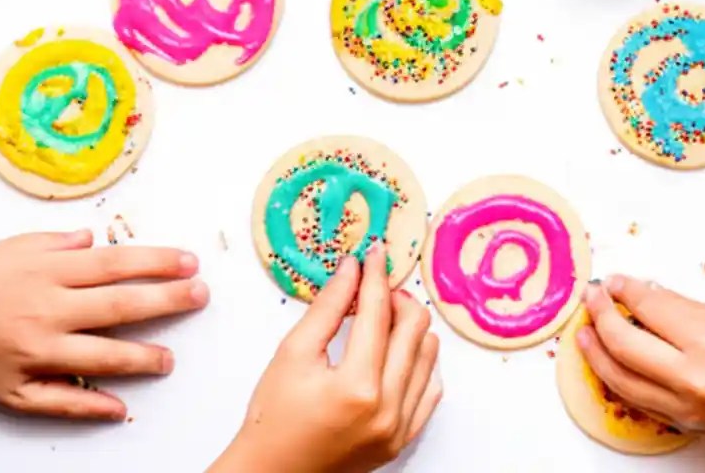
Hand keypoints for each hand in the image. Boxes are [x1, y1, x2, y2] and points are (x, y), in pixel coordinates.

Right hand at [0, 231, 207, 419]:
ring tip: (169, 360)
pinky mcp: (15, 389)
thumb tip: (98, 240)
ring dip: (141, 359)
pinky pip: (60, 403)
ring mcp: (33, 354)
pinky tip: (119, 408)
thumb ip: (61, 244)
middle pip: (119, 308)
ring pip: (99, 358)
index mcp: (47, 273)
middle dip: (167, 302)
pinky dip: (92, 407)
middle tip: (200, 298)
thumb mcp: (14, 246)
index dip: (158, 263)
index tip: (190, 263)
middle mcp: (45, 312)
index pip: (116, 265)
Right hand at [212, 246, 441, 472]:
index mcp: (357, 387)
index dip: (376, 277)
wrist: (274, 471)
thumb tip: (351, 269)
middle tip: (375, 288)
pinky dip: (419, 364)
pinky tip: (395, 353)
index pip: (378, 315)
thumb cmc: (274, 417)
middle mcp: (387, 409)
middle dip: (396, 299)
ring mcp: (400, 427)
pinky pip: (431, 389)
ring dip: (410, 329)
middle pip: (414, 330)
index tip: (375, 254)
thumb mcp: (292, 354)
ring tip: (382, 320)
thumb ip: (327, 308)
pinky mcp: (404, 439)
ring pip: (428, 356)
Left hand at [575, 276, 704, 448]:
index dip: (624, 290)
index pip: (649, 309)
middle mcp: (691, 378)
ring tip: (584, 332)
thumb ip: (687, 311)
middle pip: (624, 344)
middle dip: (600, 316)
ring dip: (596, 352)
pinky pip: (637, 399)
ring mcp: (685, 407)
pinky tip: (610, 362)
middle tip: (592, 297)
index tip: (613, 280)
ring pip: (621, 378)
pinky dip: (618, 378)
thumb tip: (646, 296)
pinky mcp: (684, 425)